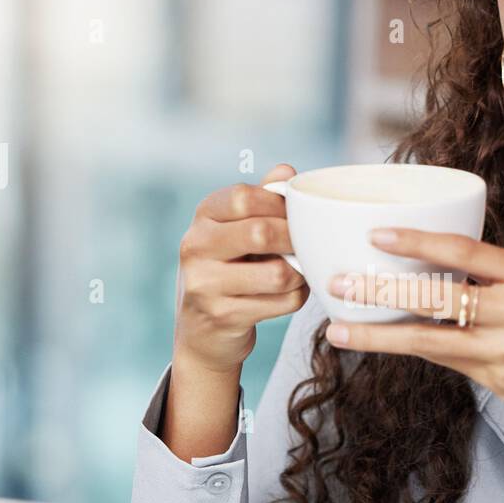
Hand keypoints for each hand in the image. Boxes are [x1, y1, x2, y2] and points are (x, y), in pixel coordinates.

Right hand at [174, 163, 308, 373]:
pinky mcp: (222, 316)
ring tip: (299, 272)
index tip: (295, 215)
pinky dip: (296, 298)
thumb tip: (286, 171)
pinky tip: (290, 294)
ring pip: (277, 274)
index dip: (278, 203)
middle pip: (261, 232)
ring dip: (299, 274)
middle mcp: (196, 247)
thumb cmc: (230, 269)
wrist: (202, 331)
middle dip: (295, 240)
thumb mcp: (237, 231)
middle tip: (307, 245)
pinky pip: (281, 303)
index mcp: (203, 218)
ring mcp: (205, 284)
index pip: (242, 196)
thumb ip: (262, 199)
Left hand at [323, 226, 503, 446]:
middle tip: (340, 281)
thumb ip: (499, 277)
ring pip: (428, 339)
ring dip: (378, 334)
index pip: (465, 252)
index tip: (377, 235)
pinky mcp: (495, 381)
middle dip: (383, 290)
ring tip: (337, 328)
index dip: (417, 243)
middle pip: (438, 297)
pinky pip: (442, 360)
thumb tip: (437, 263)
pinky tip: (375, 345)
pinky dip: (406, 350)